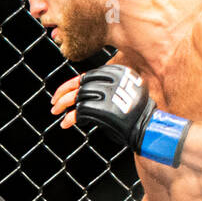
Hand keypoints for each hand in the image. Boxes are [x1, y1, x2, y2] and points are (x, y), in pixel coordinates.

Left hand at [54, 66, 190, 166]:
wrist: (148, 128)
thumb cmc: (135, 114)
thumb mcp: (124, 92)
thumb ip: (106, 88)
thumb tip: (79, 91)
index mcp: (116, 72)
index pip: (86, 76)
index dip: (70, 85)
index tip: (59, 93)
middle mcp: (112, 80)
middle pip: (80, 85)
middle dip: (63, 95)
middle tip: (53, 104)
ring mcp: (108, 94)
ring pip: (78, 97)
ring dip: (64, 106)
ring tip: (57, 114)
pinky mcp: (104, 109)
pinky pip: (81, 112)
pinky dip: (71, 118)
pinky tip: (66, 124)